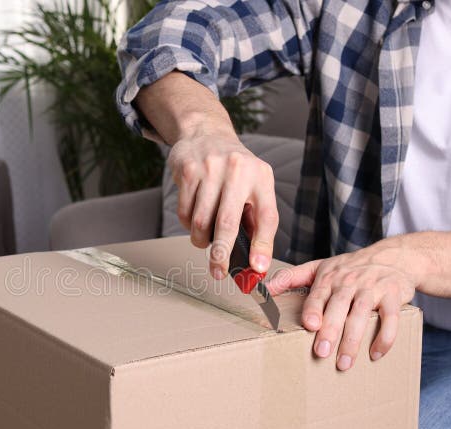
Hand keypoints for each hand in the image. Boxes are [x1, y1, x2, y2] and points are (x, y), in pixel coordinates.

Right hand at [167, 128, 278, 278]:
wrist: (207, 134)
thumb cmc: (235, 170)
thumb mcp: (255, 186)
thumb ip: (256, 220)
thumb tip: (255, 261)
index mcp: (261, 177)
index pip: (266, 217)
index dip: (263, 245)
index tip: (257, 267)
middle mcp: (238, 170)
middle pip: (227, 223)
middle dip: (221, 255)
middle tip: (218, 271)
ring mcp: (210, 169)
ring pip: (200, 222)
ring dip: (201, 239)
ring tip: (205, 238)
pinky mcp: (188, 171)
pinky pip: (184, 212)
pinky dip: (187, 225)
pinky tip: (194, 216)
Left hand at [266, 238, 419, 370]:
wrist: (394, 256)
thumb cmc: (350, 267)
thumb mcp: (319, 267)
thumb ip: (291, 277)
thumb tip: (263, 289)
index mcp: (330, 277)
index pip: (319, 293)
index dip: (314, 308)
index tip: (310, 324)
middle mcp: (350, 281)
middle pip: (339, 307)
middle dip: (331, 330)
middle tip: (321, 353)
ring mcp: (373, 288)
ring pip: (362, 315)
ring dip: (353, 340)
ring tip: (344, 363)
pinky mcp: (394, 295)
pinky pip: (391, 318)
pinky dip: (385, 337)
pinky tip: (375, 354)